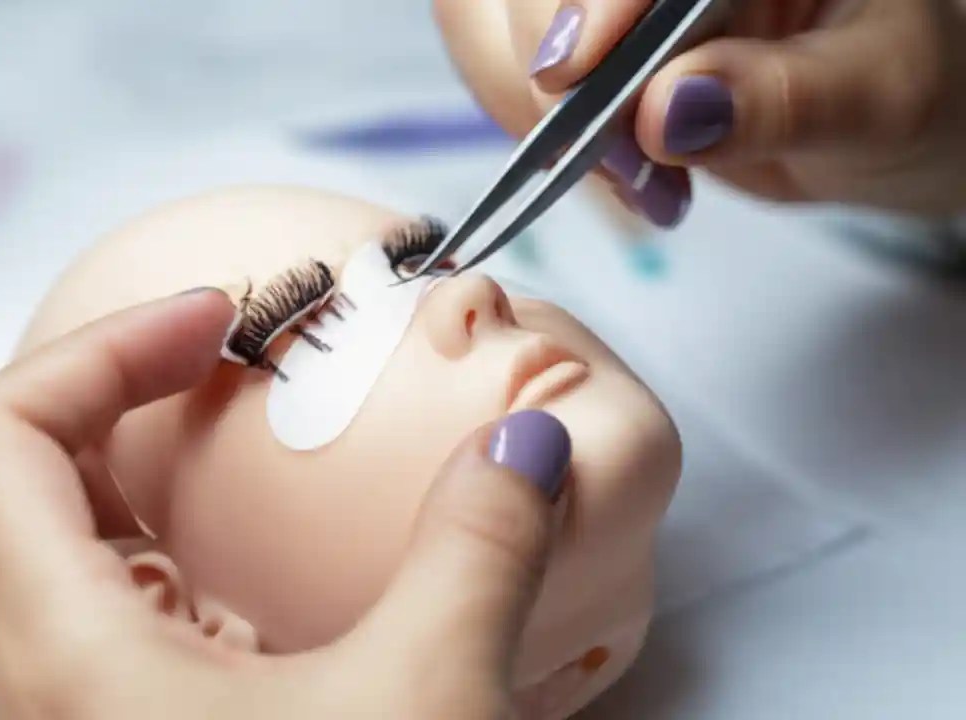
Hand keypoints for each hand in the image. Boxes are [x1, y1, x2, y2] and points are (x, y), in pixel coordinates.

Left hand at [0, 288, 571, 718]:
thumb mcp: (429, 706)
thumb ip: (482, 549)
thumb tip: (529, 446)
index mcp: (58, 662)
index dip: (97, 347)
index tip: (216, 322)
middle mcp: (6, 700)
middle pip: (0, 484)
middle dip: (112, 406)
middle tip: (222, 376)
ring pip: (18, 562)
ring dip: (112, 491)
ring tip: (220, 467)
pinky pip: (58, 633)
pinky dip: (126, 573)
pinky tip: (224, 595)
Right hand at [435, 0, 965, 222]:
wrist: (893, 125)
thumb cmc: (915, 90)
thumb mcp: (883, 93)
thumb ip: (786, 97)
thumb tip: (669, 111)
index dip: (574, 2)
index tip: (573, 82)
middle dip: (544, 72)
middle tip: (628, 163)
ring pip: (484, 19)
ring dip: (528, 112)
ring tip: (639, 178)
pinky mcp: (585, 42)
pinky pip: (503, 69)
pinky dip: (538, 137)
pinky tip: (624, 171)